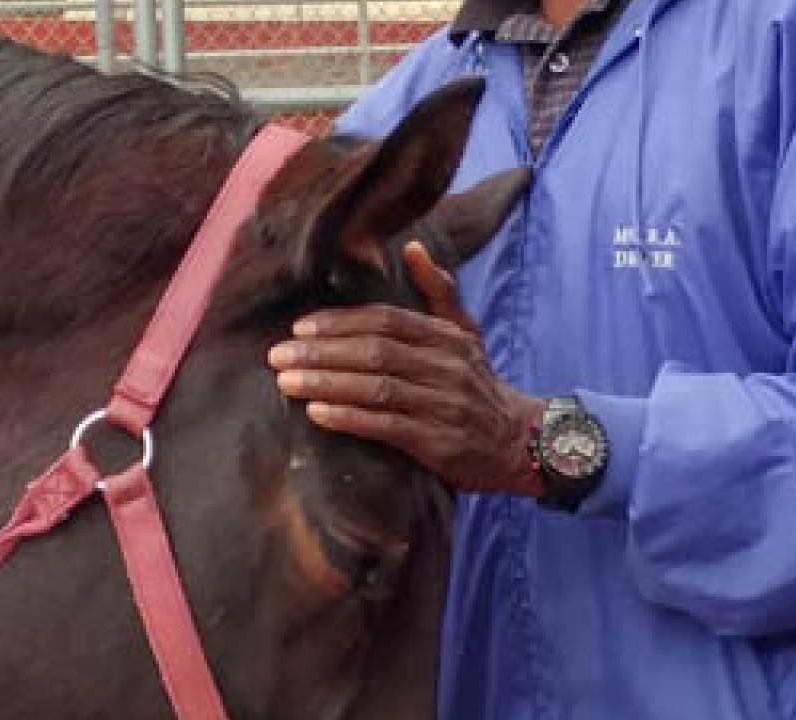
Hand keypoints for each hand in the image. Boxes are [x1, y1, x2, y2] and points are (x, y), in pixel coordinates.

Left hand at [268, 242, 546, 495]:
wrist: (519, 442)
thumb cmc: (478, 384)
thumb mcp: (466, 333)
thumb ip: (437, 292)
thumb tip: (413, 247)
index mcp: (446, 337)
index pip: (386, 321)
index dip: (340, 322)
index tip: (299, 328)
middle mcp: (446, 367)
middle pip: (375, 352)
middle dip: (322, 352)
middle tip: (277, 355)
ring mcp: (443, 405)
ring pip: (377, 388)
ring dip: (326, 383)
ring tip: (286, 381)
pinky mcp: (440, 444)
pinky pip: (388, 427)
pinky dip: (349, 418)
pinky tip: (317, 413)